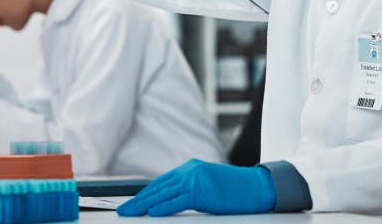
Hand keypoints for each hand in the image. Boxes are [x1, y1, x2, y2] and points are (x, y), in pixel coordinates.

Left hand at [117, 159, 275, 216]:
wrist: (257, 187)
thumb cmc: (236, 191)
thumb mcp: (208, 188)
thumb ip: (190, 192)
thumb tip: (170, 205)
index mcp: (190, 169)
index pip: (161, 183)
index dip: (145, 194)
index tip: (133, 203)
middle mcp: (190, 170)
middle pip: (158, 187)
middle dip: (139, 200)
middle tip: (124, 210)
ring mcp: (195, 178)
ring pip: (163, 193)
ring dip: (144, 204)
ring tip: (130, 212)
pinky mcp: (202, 190)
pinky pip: (178, 200)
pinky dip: (163, 206)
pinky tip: (153, 212)